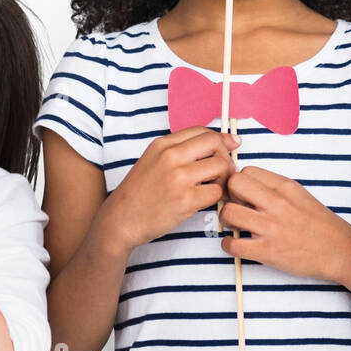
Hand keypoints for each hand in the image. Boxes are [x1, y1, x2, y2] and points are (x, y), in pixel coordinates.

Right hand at [97, 127, 238, 255]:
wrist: (121, 219)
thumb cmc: (140, 192)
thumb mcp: (153, 160)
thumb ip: (180, 150)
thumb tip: (220, 141)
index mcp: (162, 144)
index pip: (203, 131)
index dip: (220, 139)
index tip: (228, 148)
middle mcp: (171, 156)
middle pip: (215, 144)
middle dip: (225, 157)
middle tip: (223, 172)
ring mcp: (178, 178)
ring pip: (220, 167)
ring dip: (223, 178)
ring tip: (214, 187)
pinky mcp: (185, 200)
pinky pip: (217, 192)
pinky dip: (217, 196)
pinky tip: (207, 200)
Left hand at [220, 166, 350, 284]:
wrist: (340, 252)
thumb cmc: (319, 224)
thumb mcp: (300, 194)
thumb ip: (274, 187)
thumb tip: (246, 184)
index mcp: (285, 187)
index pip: (247, 171)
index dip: (240, 182)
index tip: (242, 193)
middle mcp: (277, 203)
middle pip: (233, 185)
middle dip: (228, 195)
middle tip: (235, 206)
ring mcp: (271, 228)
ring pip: (229, 213)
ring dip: (226, 220)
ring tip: (235, 226)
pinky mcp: (268, 252)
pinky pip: (233, 245)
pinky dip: (228, 244)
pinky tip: (235, 243)